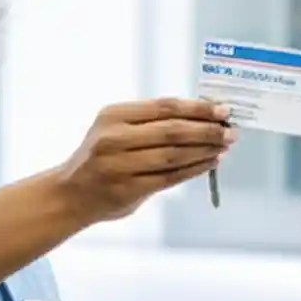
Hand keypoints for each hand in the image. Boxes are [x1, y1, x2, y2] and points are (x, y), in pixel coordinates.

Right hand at [59, 98, 235, 221]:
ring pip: (174, 155)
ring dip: (204, 150)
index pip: (164, 106)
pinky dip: (194, 169)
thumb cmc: (99, 158)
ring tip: (224, 146)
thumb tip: (200, 115)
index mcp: (113, 116)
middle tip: (230, 130)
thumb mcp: (114, 129)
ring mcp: (121, 165)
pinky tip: (210, 163)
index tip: (221, 109)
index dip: (197, 108)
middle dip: (207, 129)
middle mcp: (114, 138)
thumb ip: (150, 122)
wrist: (70, 194)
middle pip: (172, 130)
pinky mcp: (129, 189)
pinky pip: (170, 177)